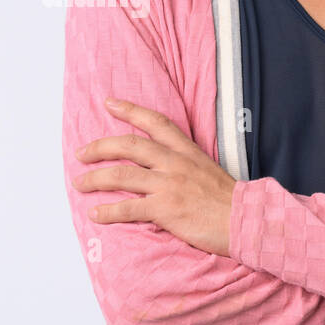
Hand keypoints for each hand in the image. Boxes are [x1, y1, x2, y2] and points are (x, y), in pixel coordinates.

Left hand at [71, 97, 237, 256]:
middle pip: (129, 145)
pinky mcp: (166, 209)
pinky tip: (95, 214)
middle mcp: (174, 163)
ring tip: (79, 183)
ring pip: (122, 175)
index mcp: (186, 151)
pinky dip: (108, 211)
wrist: (245, 221)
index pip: (155, 122)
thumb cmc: (228, 200)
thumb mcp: (208, 169)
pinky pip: (129, 208)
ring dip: (95, 179)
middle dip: (100, 147)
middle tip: (81, 153)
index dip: (130, 110)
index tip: (109, 103)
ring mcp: (169, 185)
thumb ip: (184, 163)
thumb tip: (162, 165)